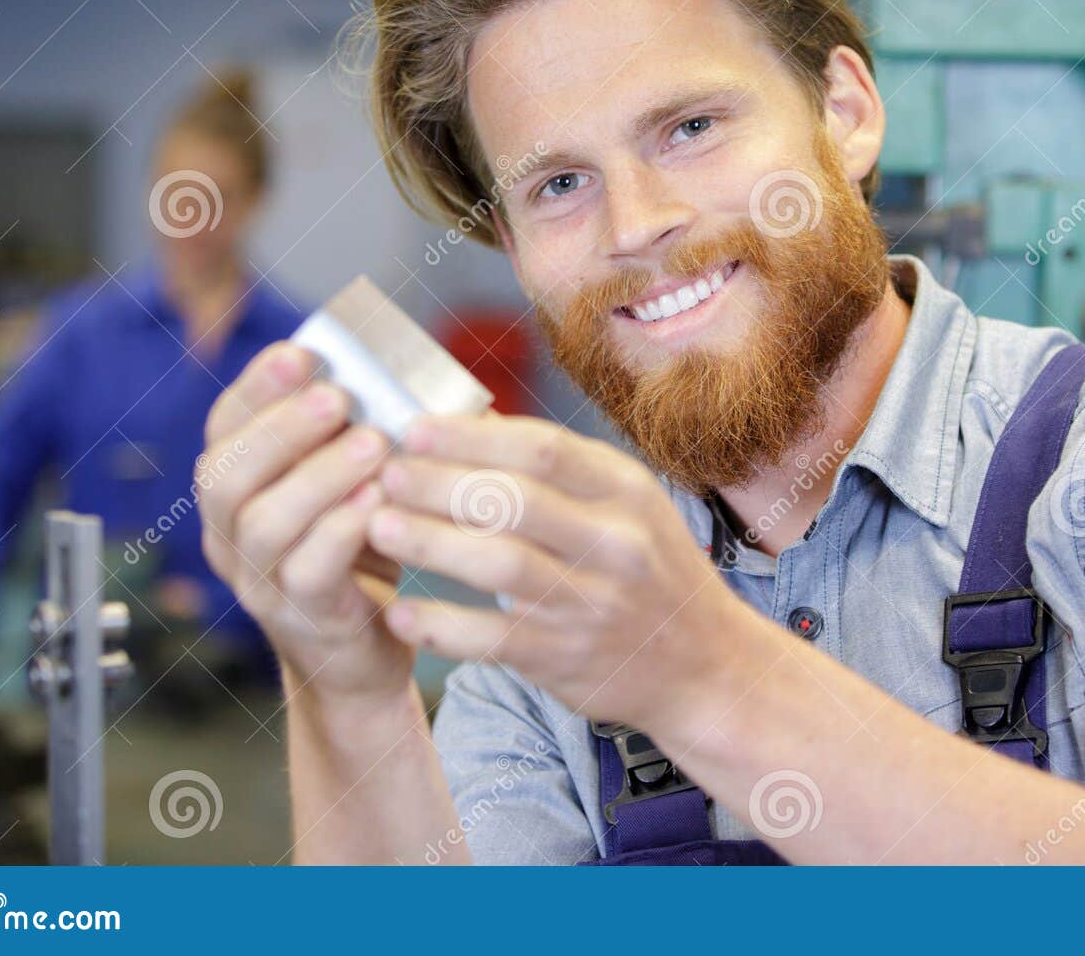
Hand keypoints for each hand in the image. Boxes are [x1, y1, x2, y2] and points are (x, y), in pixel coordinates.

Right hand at [199, 342, 411, 700]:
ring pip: (262, 523)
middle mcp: (229, 533)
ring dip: (318, 477)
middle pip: (224, 474)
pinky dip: (341, 532)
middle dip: (280, 428)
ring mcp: (258, 580)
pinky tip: (376, 504)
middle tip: (337, 398)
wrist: (366, 651)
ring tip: (372, 444)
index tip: (302, 354)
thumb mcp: (350, 481)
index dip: (257, 387)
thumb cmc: (362, 548)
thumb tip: (405, 371)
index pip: (224, 427)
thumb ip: (354, 432)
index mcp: (237, 487)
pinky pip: (306, 572)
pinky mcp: (301, 618)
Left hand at [365, 414, 752, 732]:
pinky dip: (443, 627)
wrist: (706, 664)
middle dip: (439, 483)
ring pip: (500, 566)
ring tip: (379, 526)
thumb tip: (474, 419)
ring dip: (432, 544)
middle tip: (381, 472)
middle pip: (514, 501)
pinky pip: (495, 641)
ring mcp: (594, 603)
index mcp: (627, 491)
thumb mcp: (626, 505)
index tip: (414, 428)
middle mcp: (616, 543)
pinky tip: (400, 612)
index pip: (543, 449)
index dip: (471, 437)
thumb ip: (560, 468)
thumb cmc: (650, 570)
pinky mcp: (569, 659)